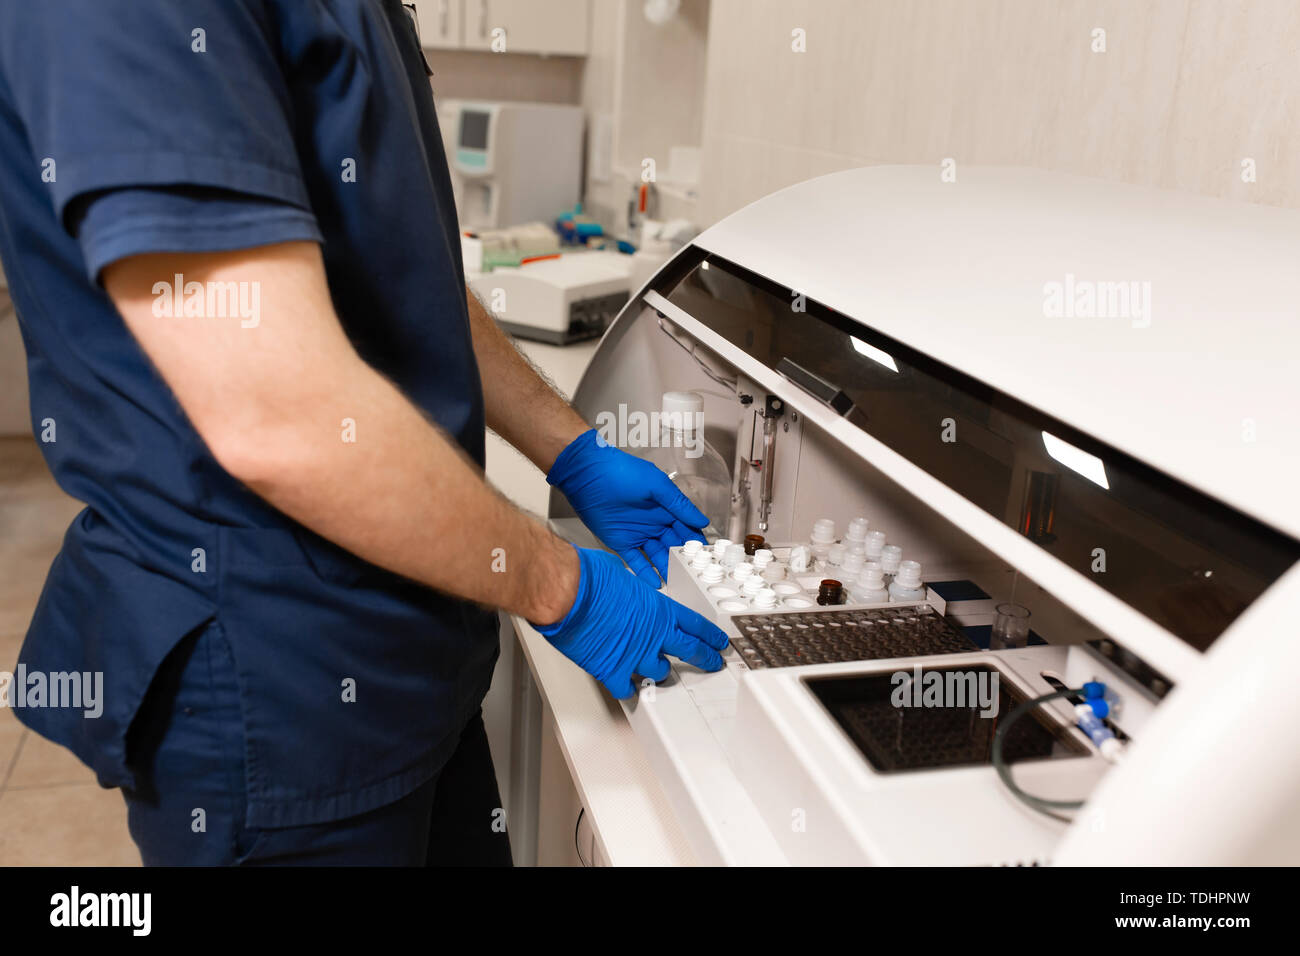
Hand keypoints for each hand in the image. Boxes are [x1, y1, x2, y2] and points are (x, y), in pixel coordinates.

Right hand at [534, 546, 729, 697]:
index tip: (717, 642)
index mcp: (658, 608)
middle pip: (690, 651)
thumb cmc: (588, 578)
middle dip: (704, 658)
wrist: (566, 594)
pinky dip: (627, 689)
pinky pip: (627, 689)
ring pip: (660, 673)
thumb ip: (632, 589)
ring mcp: (635, 655)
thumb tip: (627, 589)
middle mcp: (653, 634)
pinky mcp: (613, 670)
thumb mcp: (620, 573)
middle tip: (711, 663)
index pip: (695, 625)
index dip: (710, 635)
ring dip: (660, 672)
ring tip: (658, 672)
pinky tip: (626, 687)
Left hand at [547, 428, 707, 585]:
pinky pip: (636, 561)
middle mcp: (655, 524)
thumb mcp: (657, 485)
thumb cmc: (624, 473)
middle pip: (673, 547)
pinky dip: (646, 573)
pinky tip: (656, 583)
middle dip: (683, 561)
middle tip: (695, 577)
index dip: (696, 543)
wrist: (588, 475)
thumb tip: (703, 521)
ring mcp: (638, 535)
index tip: (707, 559)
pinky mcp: (620, 543)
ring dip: (667, 569)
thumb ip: (679, 505)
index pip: (686, 530)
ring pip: (657, 556)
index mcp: (666, 510)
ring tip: (679, 585)